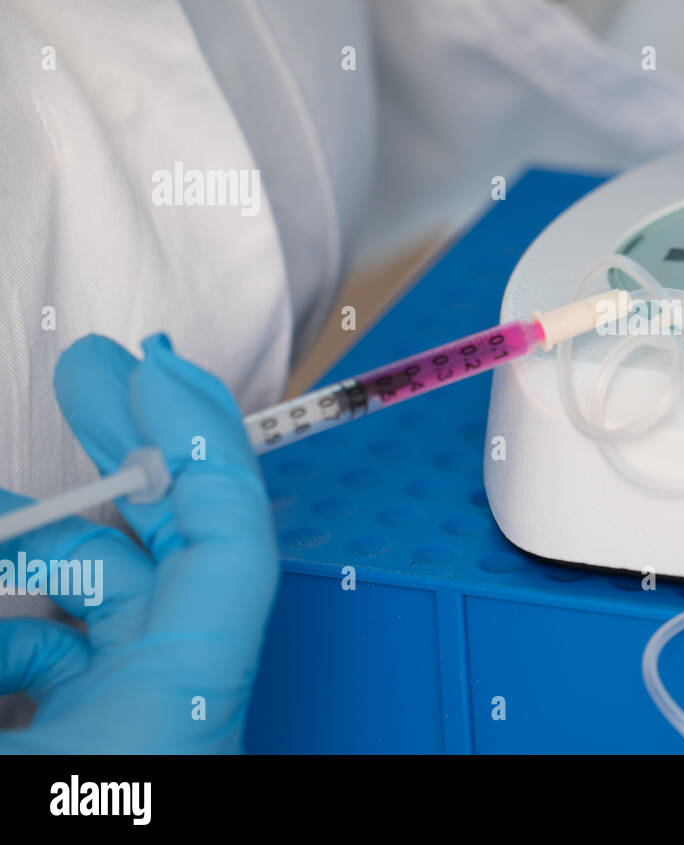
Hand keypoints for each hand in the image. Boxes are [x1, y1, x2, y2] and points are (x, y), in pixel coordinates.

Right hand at [0, 334, 277, 752]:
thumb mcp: (1, 744)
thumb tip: (3, 522)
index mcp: (183, 706)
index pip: (233, 541)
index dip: (202, 440)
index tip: (147, 366)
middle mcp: (178, 706)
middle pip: (179, 543)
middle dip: (128, 451)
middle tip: (86, 370)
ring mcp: (139, 720)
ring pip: (110, 592)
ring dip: (46, 537)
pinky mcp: (101, 738)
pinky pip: (69, 650)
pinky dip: (19, 620)